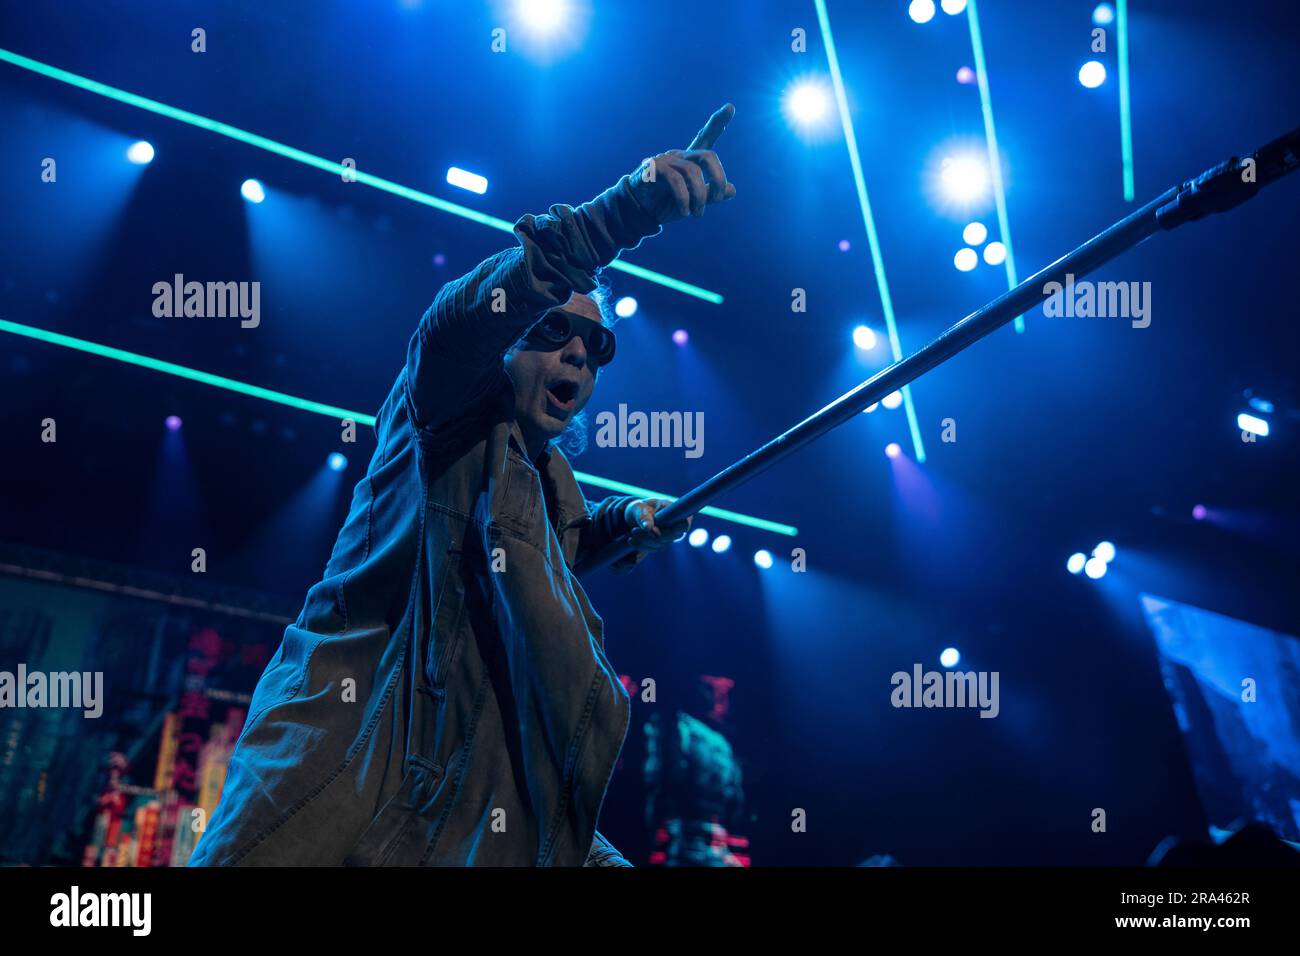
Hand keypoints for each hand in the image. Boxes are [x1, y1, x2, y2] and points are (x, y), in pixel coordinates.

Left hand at [624, 498, 692, 553]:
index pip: (684, 523)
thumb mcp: (638, 508)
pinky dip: (642, 546)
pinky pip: (654, 548)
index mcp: (675, 510)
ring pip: (661, 544)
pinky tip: (632, 541)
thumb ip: (644, 516)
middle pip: (670, 536)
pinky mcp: (663, 543)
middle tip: (634, 531)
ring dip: (644, 541)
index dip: (676, 529)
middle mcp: (676, 524)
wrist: (635, 516)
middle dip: (651, 536)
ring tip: (632, 533)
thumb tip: (649, 528)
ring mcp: (671, 535)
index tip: (658, 530)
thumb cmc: (639, 508)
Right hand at [628, 103, 737, 224]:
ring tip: (697, 214)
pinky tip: (685, 211)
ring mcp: (666, 160)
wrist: (639, 212)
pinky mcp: (653, 168)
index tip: (730, 107)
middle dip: (718, 179)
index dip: (717, 122)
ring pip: (693, 172)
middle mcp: (679, 156)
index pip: (705, 137)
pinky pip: (676, 181)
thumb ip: (710, 195)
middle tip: (717, 199)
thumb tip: (732, 190)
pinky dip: (684, 198)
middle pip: (708, 156)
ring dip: (700, 196)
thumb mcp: (693, 203)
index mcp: (690, 160)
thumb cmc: (666, 204)